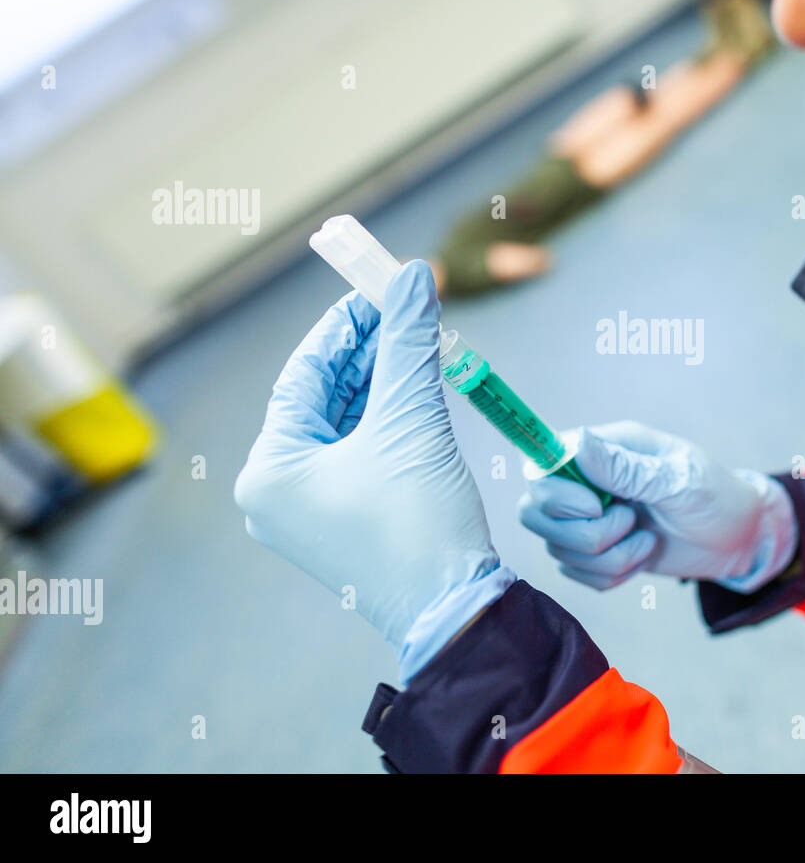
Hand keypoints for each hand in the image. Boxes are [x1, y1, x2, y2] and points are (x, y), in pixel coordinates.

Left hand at [234, 261, 499, 648]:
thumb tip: (414, 274)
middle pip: (322, 398)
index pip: (305, 373)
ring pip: (342, 425)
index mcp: (270, 468)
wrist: (454, 610)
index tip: (380, 288)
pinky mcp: (342, 524)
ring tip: (418, 347)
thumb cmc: (420, 523)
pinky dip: (384, 422)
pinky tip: (415, 393)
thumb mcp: (412, 420)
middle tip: (406, 311)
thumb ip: (409, 343)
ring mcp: (307, 512)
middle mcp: (276, 491)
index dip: (346, 325)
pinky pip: (356, 455)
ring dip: (380, 385)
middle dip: (367, 354)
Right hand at [517, 422, 795, 590]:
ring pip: (558, 550)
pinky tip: (642, 556)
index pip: (541, 463)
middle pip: (535, 512)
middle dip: (582, 533)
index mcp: (605, 448)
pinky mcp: (597, 552)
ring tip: (646, 541)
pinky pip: (578, 575)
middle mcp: (587, 482)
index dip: (555, 492)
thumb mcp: (679, 480)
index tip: (595, 506)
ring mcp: (588, 519)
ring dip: (607, 557)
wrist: (738, 537)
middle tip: (628, 523)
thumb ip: (627, 468)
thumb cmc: (716, 496)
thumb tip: (578, 443)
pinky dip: (611, 575)